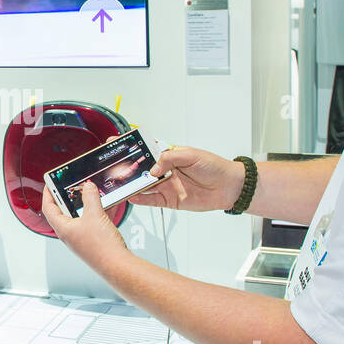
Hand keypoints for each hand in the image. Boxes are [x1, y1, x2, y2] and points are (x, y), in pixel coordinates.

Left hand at [40, 182, 128, 269]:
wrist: (117, 265)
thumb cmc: (102, 248)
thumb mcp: (95, 214)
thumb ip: (90, 197)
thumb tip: (88, 187)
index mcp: (63, 228)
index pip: (48, 207)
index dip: (48, 193)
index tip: (50, 182)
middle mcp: (69, 234)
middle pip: (62, 211)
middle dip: (67, 197)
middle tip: (70, 186)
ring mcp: (80, 238)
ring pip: (78, 216)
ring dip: (84, 204)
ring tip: (89, 193)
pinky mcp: (91, 240)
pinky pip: (91, 222)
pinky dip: (95, 212)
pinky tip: (105, 206)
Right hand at [126, 144, 244, 212]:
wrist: (229, 187)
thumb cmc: (214, 166)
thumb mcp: (191, 155)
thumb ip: (169, 158)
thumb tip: (153, 169)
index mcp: (169, 155)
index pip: (146, 149)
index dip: (131, 147)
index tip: (116, 144)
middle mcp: (165, 170)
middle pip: (141, 169)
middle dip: (127, 168)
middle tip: (115, 168)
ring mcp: (166, 185)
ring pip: (144, 185)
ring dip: (132, 184)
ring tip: (120, 183)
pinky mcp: (170, 200)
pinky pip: (151, 200)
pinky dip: (141, 199)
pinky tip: (132, 196)